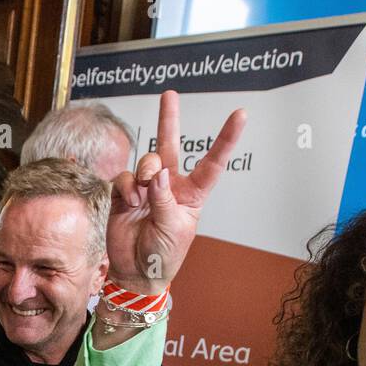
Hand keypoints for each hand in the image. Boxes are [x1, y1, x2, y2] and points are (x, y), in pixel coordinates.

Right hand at [106, 90, 245, 292]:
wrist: (136, 272)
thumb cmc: (163, 254)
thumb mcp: (173, 228)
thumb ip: (164, 199)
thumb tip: (157, 173)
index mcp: (193, 194)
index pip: (212, 163)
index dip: (226, 138)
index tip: (241, 114)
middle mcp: (170, 186)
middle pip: (171, 146)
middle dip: (168, 119)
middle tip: (170, 94)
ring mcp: (146, 187)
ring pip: (147, 161)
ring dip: (146, 171)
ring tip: (142, 192)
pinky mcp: (125, 194)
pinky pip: (124, 177)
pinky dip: (126, 187)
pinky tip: (130, 201)